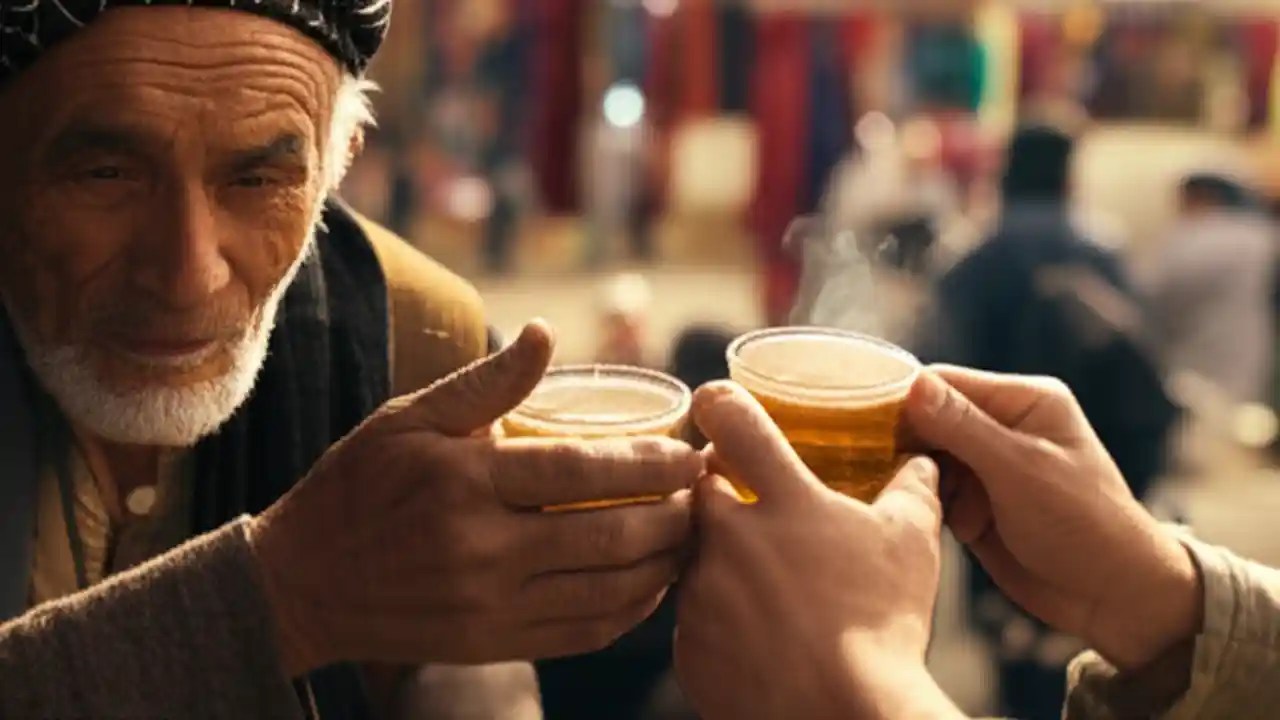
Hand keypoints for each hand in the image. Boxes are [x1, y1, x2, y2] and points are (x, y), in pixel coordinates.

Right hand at [247, 322, 700, 675]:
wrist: (302, 582)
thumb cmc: (357, 486)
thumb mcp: (408, 419)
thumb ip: (485, 384)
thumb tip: (546, 333)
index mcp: (464, 481)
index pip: (579, 470)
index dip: (648, 464)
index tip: (692, 454)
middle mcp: (481, 548)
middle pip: (608, 536)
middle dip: (674, 516)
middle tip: (707, 495)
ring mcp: (488, 604)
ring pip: (605, 591)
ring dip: (663, 565)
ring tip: (693, 537)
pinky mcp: (491, 643)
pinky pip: (581, 633)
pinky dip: (629, 613)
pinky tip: (651, 587)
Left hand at [674, 382, 961, 719]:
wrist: (842, 717)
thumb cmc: (882, 629)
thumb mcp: (911, 546)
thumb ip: (913, 491)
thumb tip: (923, 461)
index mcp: (785, 502)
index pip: (733, 423)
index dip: (718, 402)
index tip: (713, 401)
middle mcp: (729, 538)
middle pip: (697, 487)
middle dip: (715, 487)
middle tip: (747, 503)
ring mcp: (701, 593)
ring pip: (693, 554)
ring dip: (719, 558)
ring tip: (766, 586)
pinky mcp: (686, 646)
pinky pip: (692, 616)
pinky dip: (717, 617)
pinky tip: (755, 633)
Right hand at [904, 366, 1201, 670]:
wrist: (1114, 596)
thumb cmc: (1083, 523)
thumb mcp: (1020, 469)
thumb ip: (963, 427)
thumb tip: (910, 383)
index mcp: (1023, 400)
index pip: (944, 383)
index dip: (903, 399)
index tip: (860, 421)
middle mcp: (1004, 426)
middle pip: (929, 419)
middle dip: (906, 443)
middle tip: (875, 465)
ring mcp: (990, 466)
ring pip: (926, 458)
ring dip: (917, 478)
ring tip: (917, 500)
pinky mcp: (978, 503)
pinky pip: (935, 492)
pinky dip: (927, 503)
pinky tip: (931, 520)